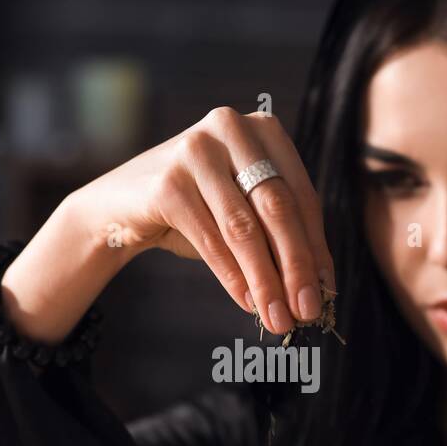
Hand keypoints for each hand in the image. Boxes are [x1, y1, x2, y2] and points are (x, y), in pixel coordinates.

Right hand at [7, 106, 335, 342]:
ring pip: (244, 227)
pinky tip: (246, 302)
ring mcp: (196, 150)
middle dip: (296, 266)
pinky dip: (232, 276)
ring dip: (265, 280)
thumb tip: (319, 288)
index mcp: (263, 129)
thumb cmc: (196, 210)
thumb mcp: (244, 214)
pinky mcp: (167, 181)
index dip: (317, 248)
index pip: (302, 195)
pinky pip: (210, 238)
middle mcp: (231, 127)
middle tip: (307, 310)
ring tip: (278, 317)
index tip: (326, 292)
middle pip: (277, 208)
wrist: (120, 206)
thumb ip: (279, 237)